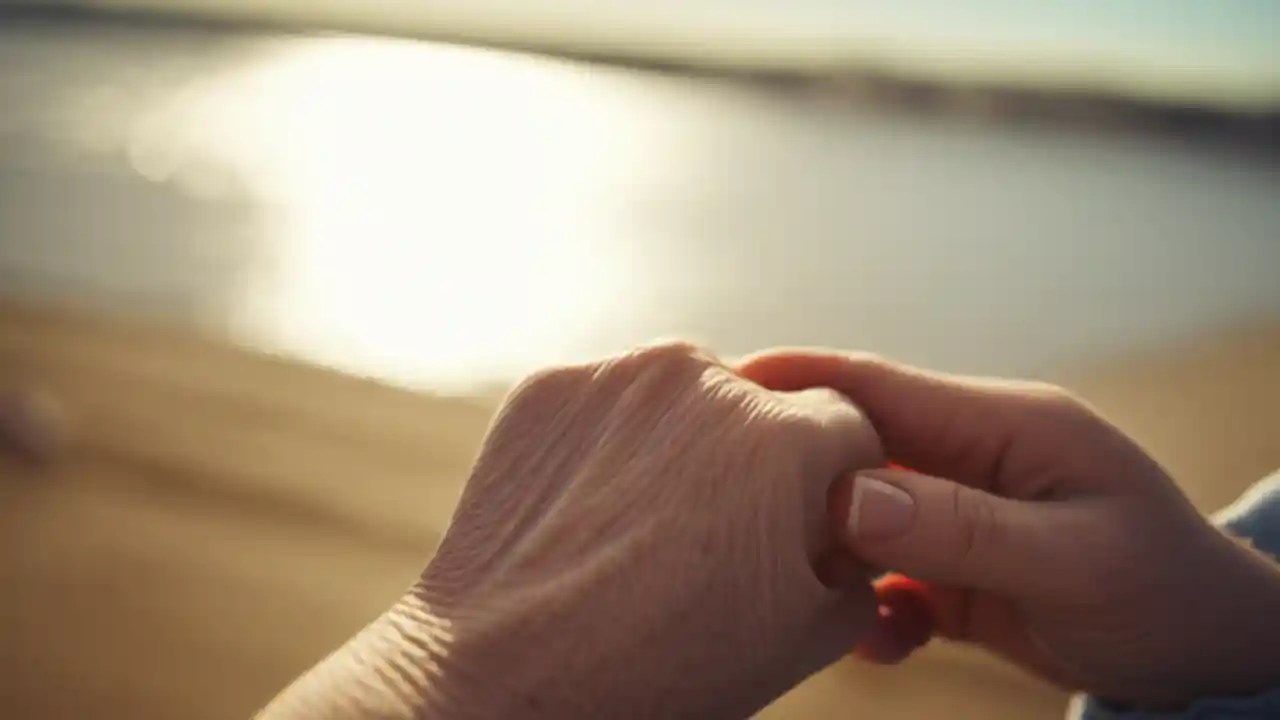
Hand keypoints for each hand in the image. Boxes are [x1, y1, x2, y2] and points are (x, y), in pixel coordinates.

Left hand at [259, 342, 885, 719]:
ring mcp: (617, 375)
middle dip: (757, 459)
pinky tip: (590, 511)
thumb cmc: (664, 672)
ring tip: (647, 525)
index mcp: (785, 436)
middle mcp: (704, 375)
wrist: (507, 681)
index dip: (837, 481)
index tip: (809, 523)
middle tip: (719, 535)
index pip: (848, 427)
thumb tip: (855, 535)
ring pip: (681, 393)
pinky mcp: (548, 386)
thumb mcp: (807, 636)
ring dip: (683, 440)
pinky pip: (607, 402)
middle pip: (761, 405)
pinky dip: (609, 441)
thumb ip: (860, 564)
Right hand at [740, 350, 1279, 708]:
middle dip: (797, 475)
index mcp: (1004, 425)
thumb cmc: (1167, 593)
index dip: (798, 379)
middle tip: (733, 511)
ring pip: (861, 515)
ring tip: (809, 597)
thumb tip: (852, 498)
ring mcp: (964, 511)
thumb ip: (962, 528)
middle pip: (856, 446)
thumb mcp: (1074, 560)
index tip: (721, 387)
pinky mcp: (958, 567)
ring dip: (831, 554)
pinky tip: (884, 640)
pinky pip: (887, 575)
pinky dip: (869, 607)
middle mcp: (974, 457)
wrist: (1213, 655)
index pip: (879, 384)